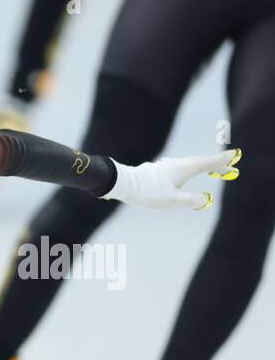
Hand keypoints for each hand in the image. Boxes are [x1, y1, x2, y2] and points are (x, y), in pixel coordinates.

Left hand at [102, 148, 240, 209]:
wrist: (124, 184)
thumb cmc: (148, 192)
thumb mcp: (172, 200)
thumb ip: (190, 201)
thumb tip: (206, 200)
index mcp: (185, 168)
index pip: (209, 163)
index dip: (222, 162)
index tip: (235, 158)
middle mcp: (177, 164)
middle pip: (201, 162)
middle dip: (215, 164)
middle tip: (229, 166)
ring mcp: (167, 166)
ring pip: (190, 164)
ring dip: (203, 166)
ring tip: (211, 168)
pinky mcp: (158, 170)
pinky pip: (180, 167)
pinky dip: (189, 168)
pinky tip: (183, 170)